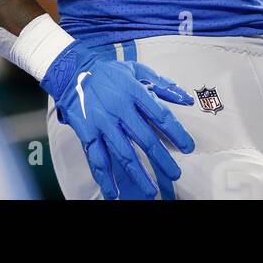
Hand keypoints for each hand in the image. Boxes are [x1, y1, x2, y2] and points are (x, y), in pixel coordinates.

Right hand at [42, 43, 195, 199]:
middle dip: (161, 159)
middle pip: (144, 138)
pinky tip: (113, 192)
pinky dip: (104, 177)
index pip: (160, 115)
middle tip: (174, 173)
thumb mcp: (137, 70)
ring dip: (137, 173)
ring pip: (122, 152)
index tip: (188, 147)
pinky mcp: (88, 132)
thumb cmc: (109, 72)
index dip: (176, 132)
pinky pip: (97, 158)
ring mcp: (102, 122)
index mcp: (134, 91)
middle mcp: (119, 108)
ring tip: (151, 190)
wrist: (74, 72)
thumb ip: (163, 84)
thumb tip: (186, 99)